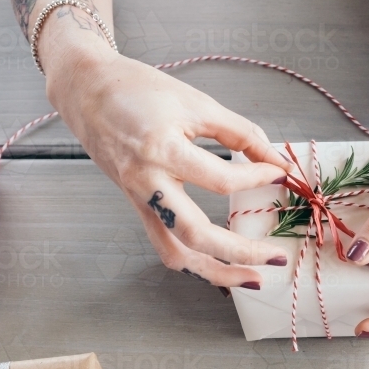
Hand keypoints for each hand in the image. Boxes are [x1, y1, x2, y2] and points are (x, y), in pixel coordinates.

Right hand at [44, 35, 293, 290]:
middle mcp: (147, 182)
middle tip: (277, 257)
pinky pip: (165, 245)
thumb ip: (240, 133)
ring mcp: (139, 200)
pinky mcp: (138, 207)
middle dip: (242, 252)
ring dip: (216, 272)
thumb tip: (276, 159)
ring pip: (177, 253)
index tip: (281, 174)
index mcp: (161, 149)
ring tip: (251, 278)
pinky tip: (219, 262)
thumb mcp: (196, 103)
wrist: (87, 90)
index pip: (220, 179)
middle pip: (197, 234)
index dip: (257, 179)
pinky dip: (194, 259)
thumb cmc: (137, 90)